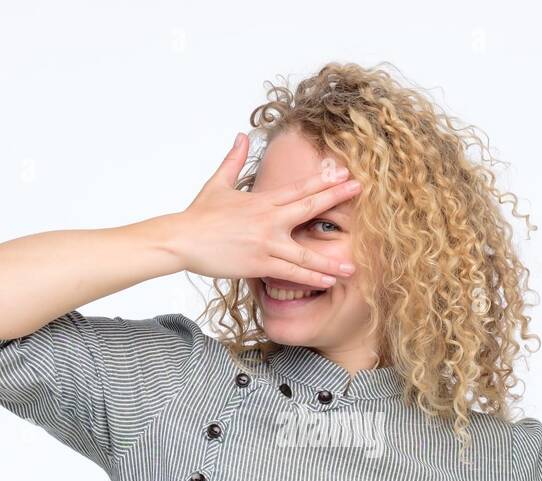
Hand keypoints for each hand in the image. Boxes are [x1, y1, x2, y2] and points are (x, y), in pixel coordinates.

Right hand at [167, 132, 360, 286]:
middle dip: (337, 197)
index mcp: (262, 201)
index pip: (300, 188)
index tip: (345, 173)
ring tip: (352, 266)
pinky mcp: (258, 264)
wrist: (181, 239)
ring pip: (305, 252)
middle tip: (360, 189)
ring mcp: (265, 243)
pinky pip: (290, 273)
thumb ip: (233, 160)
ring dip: (330, 260)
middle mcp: (268, 220)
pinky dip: (310, 278)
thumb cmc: (198, 215)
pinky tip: (328, 282)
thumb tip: (241, 137)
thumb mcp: (217, 183)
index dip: (325, 180)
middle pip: (309, 207)